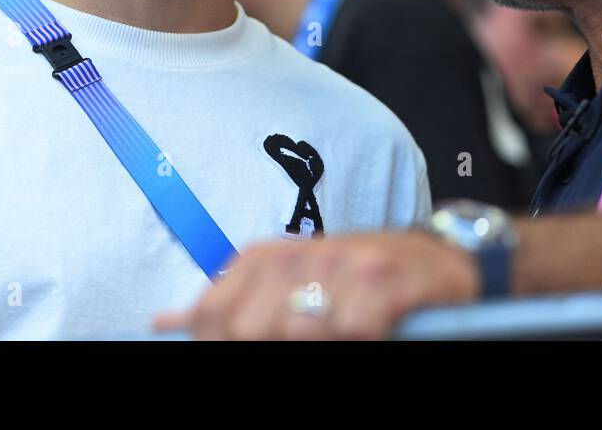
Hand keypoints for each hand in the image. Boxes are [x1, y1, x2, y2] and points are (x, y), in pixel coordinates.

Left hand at [153, 230, 480, 339]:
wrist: (437, 259)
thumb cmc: (358, 277)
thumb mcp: (288, 281)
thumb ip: (231, 302)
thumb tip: (164, 323)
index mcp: (265, 256)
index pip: (213, 318)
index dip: (221, 344)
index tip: (251, 346)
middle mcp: (299, 254)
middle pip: (249, 330)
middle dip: (271, 345)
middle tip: (310, 339)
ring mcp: (343, 266)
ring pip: (300, 333)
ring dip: (322, 341)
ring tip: (340, 332)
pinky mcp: (384, 281)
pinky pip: (353, 331)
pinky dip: (362, 336)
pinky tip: (373, 329)